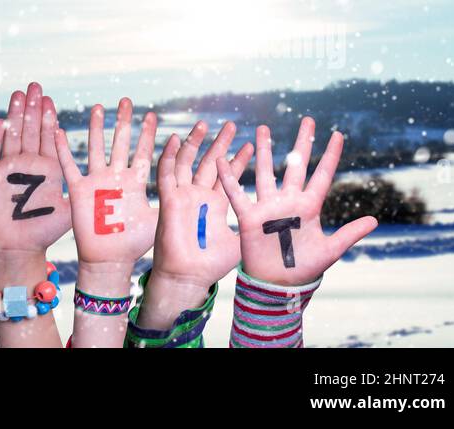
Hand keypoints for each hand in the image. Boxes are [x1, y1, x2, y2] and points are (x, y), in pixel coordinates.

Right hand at [0, 83, 70, 256]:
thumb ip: (84, 188)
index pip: (48, 135)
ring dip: (15, 115)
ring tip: (19, 94)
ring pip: (12, 136)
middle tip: (35, 85)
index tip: (50, 97)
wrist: (19, 248)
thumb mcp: (71, 207)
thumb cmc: (46, 232)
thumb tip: (111, 176)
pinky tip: (0, 123)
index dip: (48, 117)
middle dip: (32, 108)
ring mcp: (8, 168)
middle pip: (30, 130)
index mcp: (47, 167)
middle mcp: (27, 164)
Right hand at [55, 98, 157, 266]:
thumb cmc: (134, 242)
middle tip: (126, 100)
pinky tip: (58, 131)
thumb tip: (192, 188)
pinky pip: (69, 166)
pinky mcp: (79, 191)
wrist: (109, 259)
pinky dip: (63, 150)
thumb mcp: (157, 217)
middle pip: (120, 142)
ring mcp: (97, 181)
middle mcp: (116, 177)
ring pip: (96, 148)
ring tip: (99, 107)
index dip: (148, 133)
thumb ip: (169, 199)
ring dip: (97, 128)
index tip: (153, 114)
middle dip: (124, 121)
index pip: (144, 151)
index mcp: (135, 181)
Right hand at [151, 121, 251, 288]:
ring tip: (205, 125)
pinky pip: (166, 174)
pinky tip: (172, 140)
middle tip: (230, 125)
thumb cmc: (212, 265)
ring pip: (188, 162)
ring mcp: (184, 197)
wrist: (187, 277)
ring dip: (195, 144)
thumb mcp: (242, 241)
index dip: (240, 160)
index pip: (230, 176)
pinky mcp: (170, 200)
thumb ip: (257, 228)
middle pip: (210, 163)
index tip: (253, 143)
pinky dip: (168, 157)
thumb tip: (287, 226)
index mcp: (217, 205)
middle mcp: (200, 197)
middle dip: (220, 144)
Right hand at [216, 117, 377, 285]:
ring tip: (262, 129)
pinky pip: (237, 194)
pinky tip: (223, 161)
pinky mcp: (249, 217)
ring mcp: (268, 207)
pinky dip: (229, 178)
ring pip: (265, 172)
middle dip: (301, 143)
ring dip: (263, 151)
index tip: (337, 134)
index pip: (322, 175)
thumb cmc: (304, 269)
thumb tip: (375, 220)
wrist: (276, 284)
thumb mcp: (331, 251)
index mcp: (310, 207)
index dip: (330, 155)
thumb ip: (350, 234)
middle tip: (307, 120)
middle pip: (295, 165)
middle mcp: (289, 202)